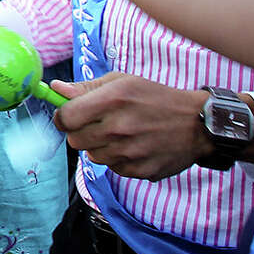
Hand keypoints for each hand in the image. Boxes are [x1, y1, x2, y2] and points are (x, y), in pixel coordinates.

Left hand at [50, 74, 211, 180]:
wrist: (198, 125)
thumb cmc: (157, 98)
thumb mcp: (123, 82)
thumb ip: (87, 88)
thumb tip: (56, 89)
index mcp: (113, 99)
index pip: (65, 118)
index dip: (62, 118)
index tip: (68, 116)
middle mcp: (119, 127)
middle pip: (75, 140)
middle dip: (80, 132)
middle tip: (98, 124)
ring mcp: (130, 152)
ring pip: (92, 156)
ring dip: (100, 146)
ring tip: (121, 134)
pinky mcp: (139, 171)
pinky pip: (112, 168)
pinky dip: (118, 159)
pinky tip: (134, 146)